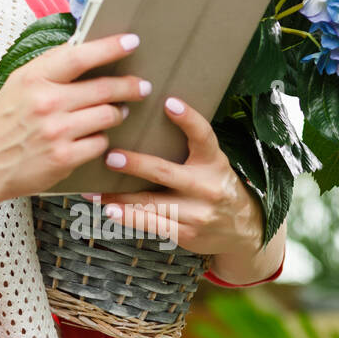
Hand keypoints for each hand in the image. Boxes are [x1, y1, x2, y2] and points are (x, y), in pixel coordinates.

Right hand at [0, 32, 150, 206]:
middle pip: (103, 88)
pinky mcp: (65, 158)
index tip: (131, 42)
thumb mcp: (16, 86)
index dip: (109, 47)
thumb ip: (47, 67)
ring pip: (108, 115)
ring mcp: (57, 131)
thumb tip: (80, 47)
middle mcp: (46, 103)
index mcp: (33, 79)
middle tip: (141, 86)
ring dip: (116, 114)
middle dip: (129, 86)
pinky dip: (100, 140)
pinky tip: (90, 138)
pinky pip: (101, 143)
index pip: (79, 56)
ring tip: (113, 113)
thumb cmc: (2, 124)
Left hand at [82, 96, 262, 257]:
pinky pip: (153, 225)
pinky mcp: (187, 235)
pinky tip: (109, 211)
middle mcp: (208, 187)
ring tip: (93, 191)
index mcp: (214, 162)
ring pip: (152, 203)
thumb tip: (142, 122)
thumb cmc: (215, 186)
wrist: (244, 231)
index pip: (204, 136)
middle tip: (110, 157)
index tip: (169, 102)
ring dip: (119, 197)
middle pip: (166, 172)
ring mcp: (198, 214)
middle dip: (136, 165)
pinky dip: (129, 218)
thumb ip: (187, 148)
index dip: (188, 119)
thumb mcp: (211, 164)